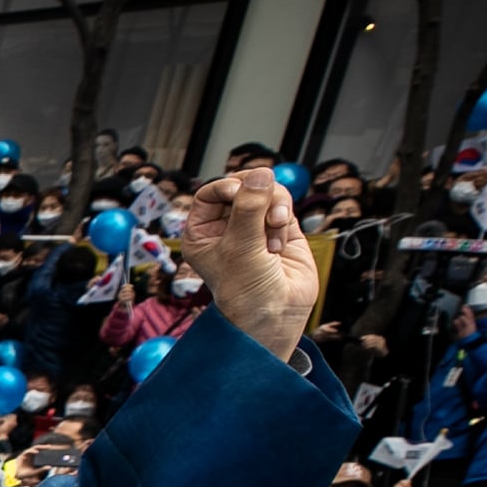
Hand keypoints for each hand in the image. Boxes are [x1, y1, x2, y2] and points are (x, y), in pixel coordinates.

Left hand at [175, 167, 320, 355]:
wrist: (276, 314)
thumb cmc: (245, 290)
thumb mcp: (240, 246)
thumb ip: (249, 207)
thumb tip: (261, 172)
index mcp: (202, 232)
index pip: (210, 193)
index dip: (227, 186)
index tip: (240, 192)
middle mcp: (226, 227)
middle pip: (242, 186)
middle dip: (256, 193)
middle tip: (264, 205)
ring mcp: (254, 226)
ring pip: (266, 192)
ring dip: (273, 207)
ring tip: (272, 232)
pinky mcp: (280, 228)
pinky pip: (283, 204)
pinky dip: (284, 217)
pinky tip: (279, 243)